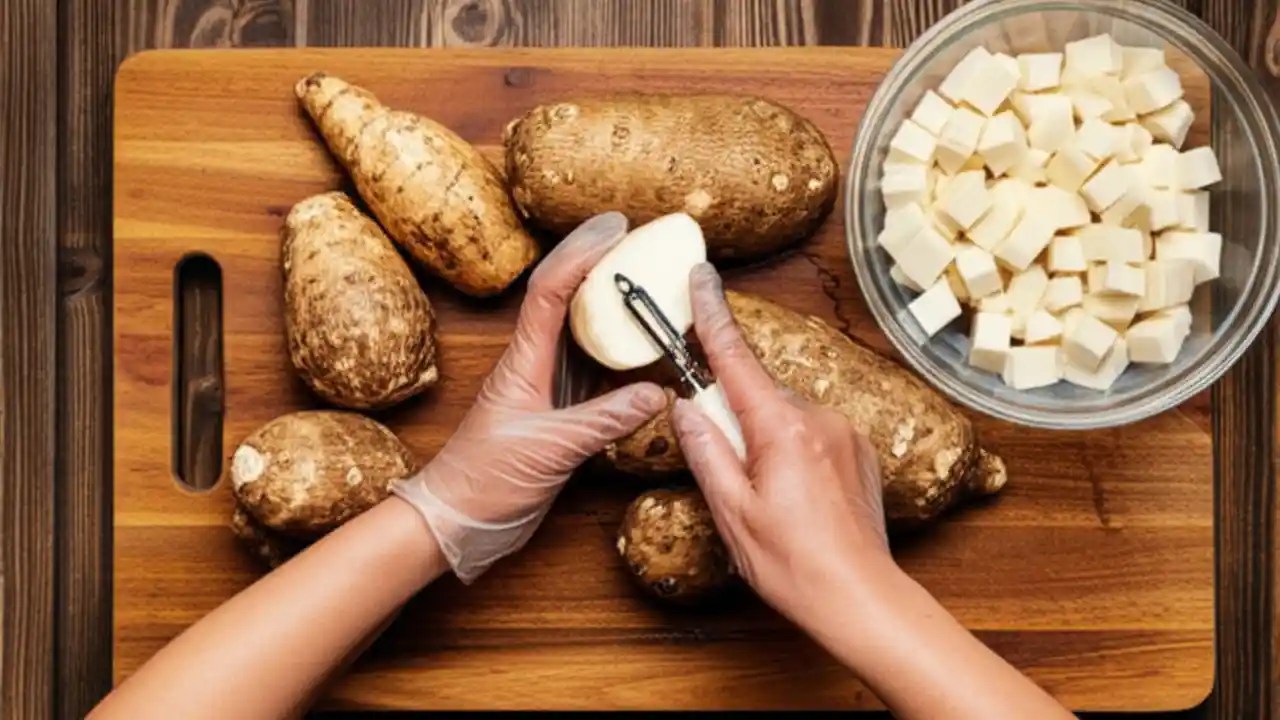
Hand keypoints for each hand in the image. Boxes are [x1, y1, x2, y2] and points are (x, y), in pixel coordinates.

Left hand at [393, 212, 665, 582]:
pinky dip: (622, 358)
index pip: (551, 292)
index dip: (581, 255)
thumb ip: (602, 421)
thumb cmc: (481, 482)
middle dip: (602, 264)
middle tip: (642, 241)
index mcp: (523, 362)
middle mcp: (534, 365)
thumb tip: (656, 393)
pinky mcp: (558, 414)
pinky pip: (595, 374)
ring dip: (614, 307)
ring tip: (652, 283)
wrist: (455, 521)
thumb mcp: (547, 450)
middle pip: (569, 299)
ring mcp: (546, 388)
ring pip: (584, 334)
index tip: (615, 230)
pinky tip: (648, 354)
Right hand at [669, 263, 892, 630]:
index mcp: (781, 427)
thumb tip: (685, 407)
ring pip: (784, 416)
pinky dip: (792, 452)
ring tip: (767, 499)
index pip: (735, 356)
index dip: (712, 313)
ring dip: (764, 439)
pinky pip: (811, 434)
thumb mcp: (730, 511)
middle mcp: (818, 418)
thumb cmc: (794, 564)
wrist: (860, 598)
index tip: (700, 278)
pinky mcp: (859, 452)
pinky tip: (792, 498)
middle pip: (757, 392)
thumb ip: (705, 450)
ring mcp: (844, 433)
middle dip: (732, 414)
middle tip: (727, 469)